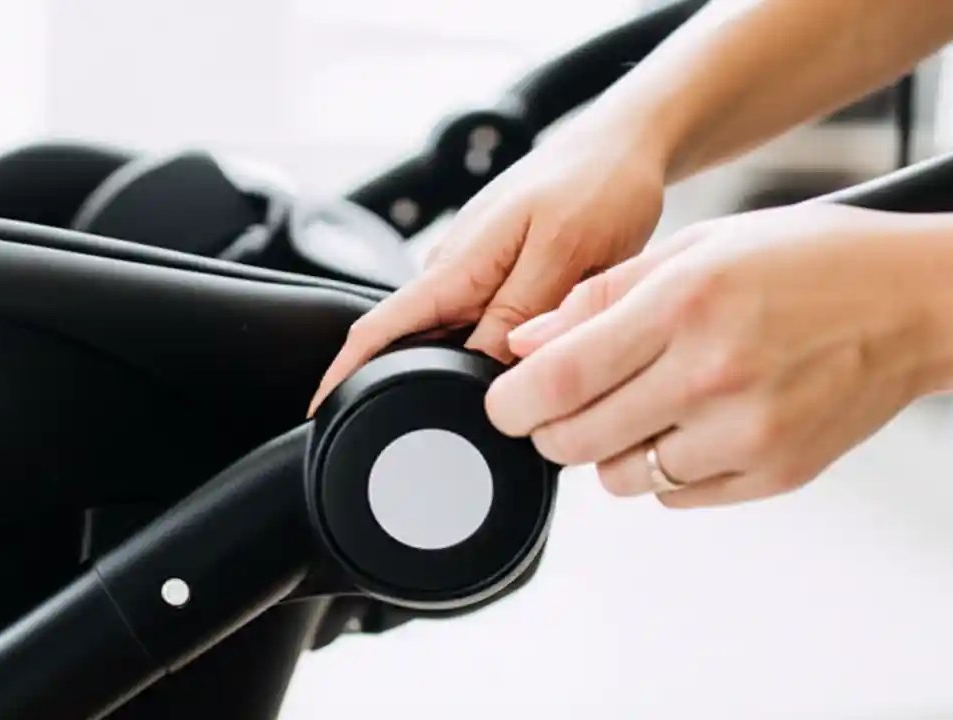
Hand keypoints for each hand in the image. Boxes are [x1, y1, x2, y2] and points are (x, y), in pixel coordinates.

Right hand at [307, 114, 668, 413]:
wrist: (626, 141)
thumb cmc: (600, 184)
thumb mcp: (563, 253)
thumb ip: (516, 312)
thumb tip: (482, 369)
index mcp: (460, 262)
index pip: (381, 325)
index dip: (346, 370)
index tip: (325, 410)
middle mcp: (456, 266)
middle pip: (414, 341)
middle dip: (418, 385)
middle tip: (455, 432)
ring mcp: (476, 268)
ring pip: (453, 337)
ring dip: (466, 371)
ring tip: (510, 401)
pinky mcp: (500, 271)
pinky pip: (481, 323)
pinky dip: (493, 350)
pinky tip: (527, 363)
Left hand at [487, 204, 952, 508]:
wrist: (913, 302)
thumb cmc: (804, 261)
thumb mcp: (693, 248)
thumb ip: (599, 297)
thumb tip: (527, 344)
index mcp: (682, 306)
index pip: (558, 381)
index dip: (510, 403)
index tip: (504, 403)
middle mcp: (710, 376)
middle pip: (576, 442)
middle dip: (549, 430)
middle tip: (564, 403)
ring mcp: (745, 434)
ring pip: (619, 477)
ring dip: (608, 450)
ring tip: (645, 403)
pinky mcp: (773, 474)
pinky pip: (675, 495)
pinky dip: (664, 469)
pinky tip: (694, 423)